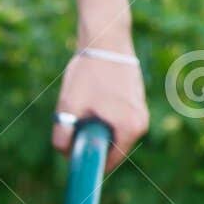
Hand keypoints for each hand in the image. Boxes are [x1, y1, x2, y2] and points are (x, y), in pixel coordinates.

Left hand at [53, 51, 149, 172]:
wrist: (106, 39)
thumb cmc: (88, 72)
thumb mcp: (68, 107)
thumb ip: (62, 136)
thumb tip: (65, 154)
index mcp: (130, 130)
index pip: (107, 163)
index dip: (87, 162)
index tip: (73, 155)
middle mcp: (141, 124)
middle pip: (109, 149)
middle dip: (89, 142)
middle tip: (75, 123)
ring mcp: (141, 113)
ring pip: (111, 134)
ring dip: (94, 129)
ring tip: (86, 106)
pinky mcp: (137, 103)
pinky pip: (116, 122)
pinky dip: (102, 118)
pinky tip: (94, 99)